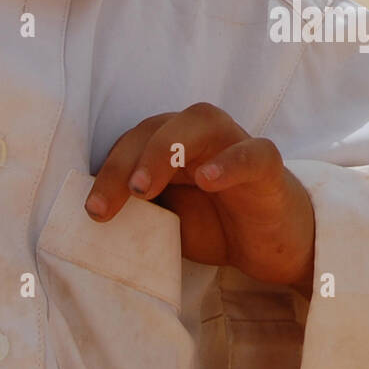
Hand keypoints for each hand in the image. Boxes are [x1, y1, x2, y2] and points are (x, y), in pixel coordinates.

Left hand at [85, 102, 315, 294]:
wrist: (275, 246)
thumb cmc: (217, 224)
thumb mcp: (168, 222)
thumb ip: (140, 210)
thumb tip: (97, 214)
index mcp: (170, 143)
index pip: (131, 144)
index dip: (107, 172)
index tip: (93, 211)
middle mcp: (199, 134)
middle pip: (156, 127)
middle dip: (126, 162)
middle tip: (107, 205)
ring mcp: (235, 144)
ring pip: (200, 123)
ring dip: (165, 150)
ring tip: (143, 187)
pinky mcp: (268, 165)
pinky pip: (251, 152)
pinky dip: (228, 162)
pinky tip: (207, 180)